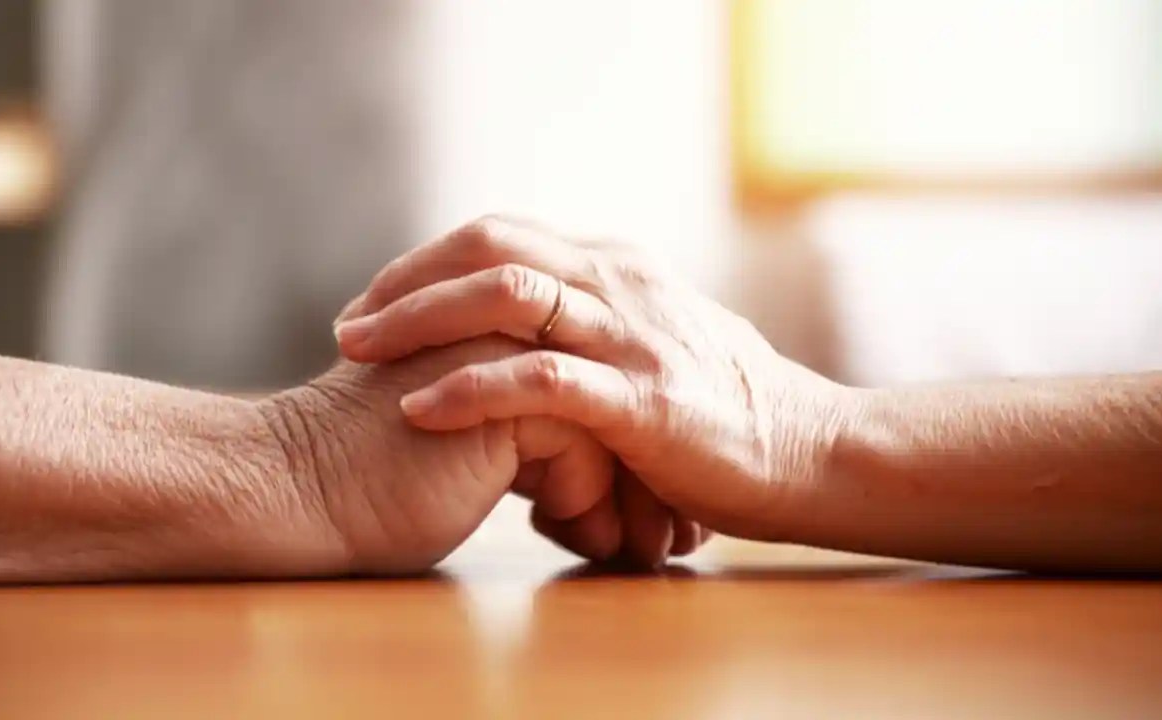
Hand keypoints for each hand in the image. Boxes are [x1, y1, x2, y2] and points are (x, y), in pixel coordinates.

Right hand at [258, 336, 627, 573]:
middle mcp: (514, 329)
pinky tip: (592, 544)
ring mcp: (513, 351)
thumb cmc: (375, 481)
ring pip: (615, 426)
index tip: (649, 508)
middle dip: (651, 475)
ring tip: (649, 550)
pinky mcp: (511, 391)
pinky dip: (595, 506)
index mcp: (505, 332)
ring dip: (637, 496)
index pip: (600, 384)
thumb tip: (576, 470)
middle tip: (671, 536)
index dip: (630, 450)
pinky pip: (587, 450)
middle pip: (619, 400)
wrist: (304, 489)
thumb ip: (511, 425)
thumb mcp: (462, 441)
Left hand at [333, 216, 854, 542]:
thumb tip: (530, 332)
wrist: (809, 451)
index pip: (503, 235)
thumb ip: (597, 322)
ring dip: (419, 320)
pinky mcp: (640, 399)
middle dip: (408, 281)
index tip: (376, 304)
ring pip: (505, 296)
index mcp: (618, 265)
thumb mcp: (656, 339)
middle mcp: (620, 282)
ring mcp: (631, 336)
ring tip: (361, 354)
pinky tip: (417, 411)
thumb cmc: (726, 407)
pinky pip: (538, 380)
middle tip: (352, 326)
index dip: (428, 264)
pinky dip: (467, 390)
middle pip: (490, 246)